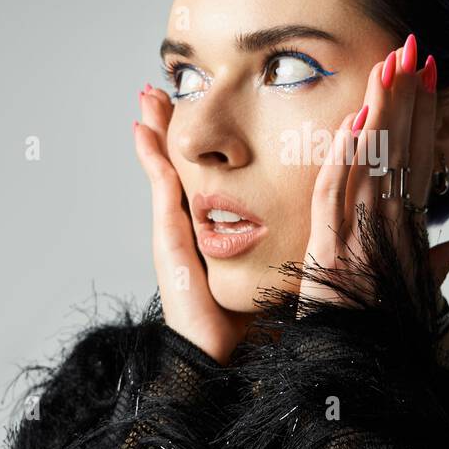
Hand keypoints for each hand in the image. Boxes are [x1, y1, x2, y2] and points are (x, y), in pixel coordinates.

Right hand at [133, 86, 253, 365]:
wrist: (224, 361)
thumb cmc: (251, 326)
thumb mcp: (271, 275)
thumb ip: (280, 251)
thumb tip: (305, 231)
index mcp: (214, 235)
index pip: (207, 179)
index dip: (201, 147)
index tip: (198, 109)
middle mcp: (190, 232)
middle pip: (176, 167)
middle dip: (167, 128)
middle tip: (158, 88)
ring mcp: (173, 236)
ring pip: (162, 169)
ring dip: (152, 131)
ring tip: (146, 95)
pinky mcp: (168, 242)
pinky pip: (160, 188)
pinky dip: (150, 157)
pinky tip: (143, 130)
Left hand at [301, 34, 448, 315]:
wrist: (362, 371)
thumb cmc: (386, 333)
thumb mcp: (420, 293)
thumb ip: (445, 261)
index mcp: (409, 228)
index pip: (419, 155)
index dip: (424, 111)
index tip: (429, 72)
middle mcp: (390, 226)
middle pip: (402, 146)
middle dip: (408, 94)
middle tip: (412, 47)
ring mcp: (361, 236)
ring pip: (372, 160)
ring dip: (380, 110)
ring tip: (388, 66)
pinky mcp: (331, 251)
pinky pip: (336, 194)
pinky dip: (344, 158)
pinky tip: (354, 122)